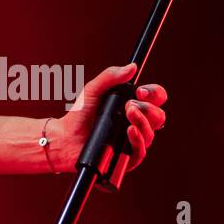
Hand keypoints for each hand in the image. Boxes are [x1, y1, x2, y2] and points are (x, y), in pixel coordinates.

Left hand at [51, 63, 168, 173]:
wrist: (66, 137)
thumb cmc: (80, 114)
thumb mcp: (93, 90)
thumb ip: (110, 77)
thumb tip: (131, 66)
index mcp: (132, 105)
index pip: (155, 98)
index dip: (154, 93)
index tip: (140, 91)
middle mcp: (136, 122)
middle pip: (158, 115)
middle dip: (147, 108)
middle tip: (129, 106)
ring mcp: (133, 140)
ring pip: (151, 132)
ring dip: (142, 121)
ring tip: (128, 114)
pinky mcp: (128, 157)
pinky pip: (142, 150)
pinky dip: (138, 139)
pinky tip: (129, 131)